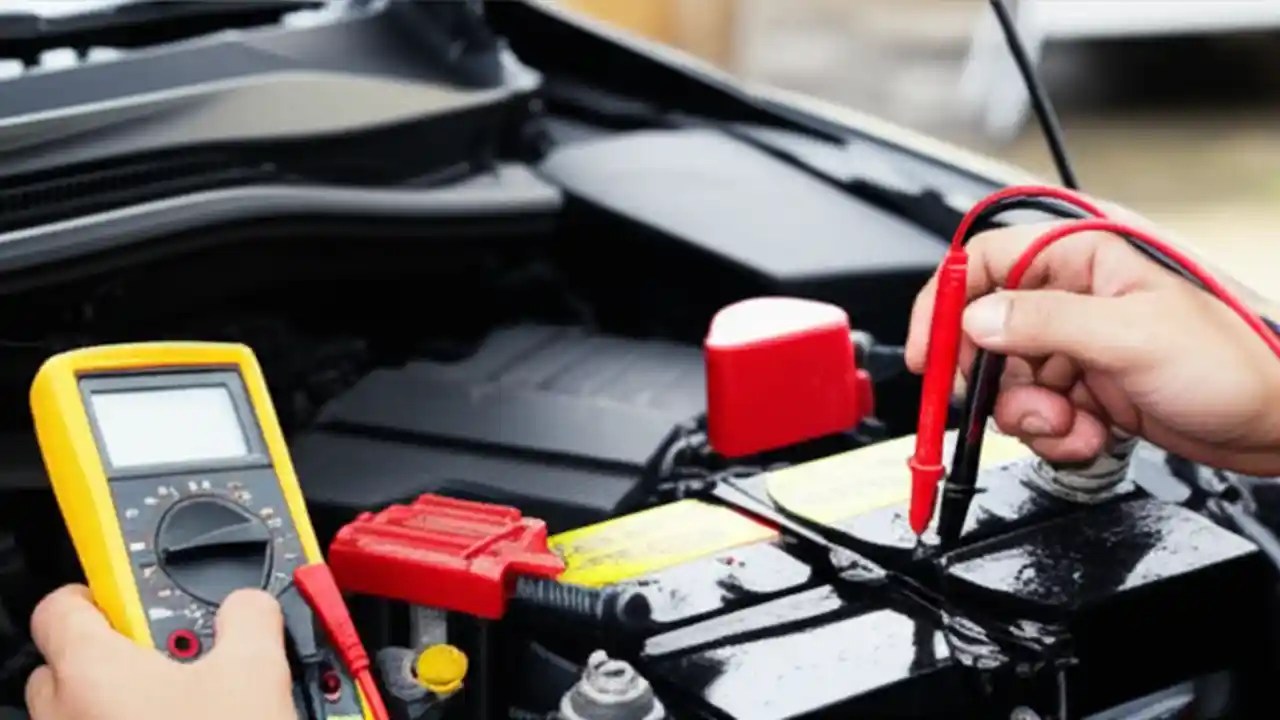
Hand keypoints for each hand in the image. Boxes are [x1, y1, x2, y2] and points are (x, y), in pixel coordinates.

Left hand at [25, 585, 296, 719]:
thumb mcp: (255, 672)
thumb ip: (248, 619)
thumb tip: (249, 605)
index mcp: (90, 671)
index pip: (65, 604)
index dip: (107, 591)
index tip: (147, 595)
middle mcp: (64, 716)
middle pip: (72, 661)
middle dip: (126, 652)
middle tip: (183, 655)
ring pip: (89, 712)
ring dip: (130, 703)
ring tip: (196, 706)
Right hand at [905, 221, 1279, 475]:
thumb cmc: (1236, 360)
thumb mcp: (1133, 336)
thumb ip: (1046, 323)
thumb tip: (977, 320)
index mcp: (1082, 254)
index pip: (984, 262)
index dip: (946, 305)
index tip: (931, 353)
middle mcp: (1072, 294)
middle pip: (984, 331)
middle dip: (990, 380)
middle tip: (1007, 408)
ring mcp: (1076, 343)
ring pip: (1005, 380)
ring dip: (1028, 416)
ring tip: (1072, 426)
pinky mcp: (1085, 386)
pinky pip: (1035, 412)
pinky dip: (1054, 434)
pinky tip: (1091, 435)